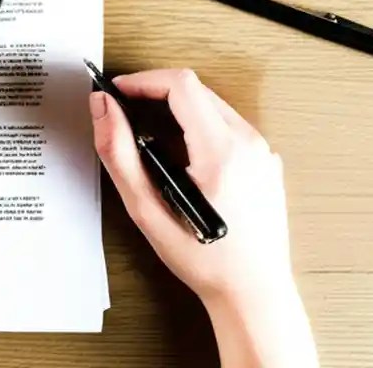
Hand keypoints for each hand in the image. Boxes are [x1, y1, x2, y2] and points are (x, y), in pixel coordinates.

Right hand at [91, 69, 316, 367]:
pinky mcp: (268, 163)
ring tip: (152, 140)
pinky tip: (183, 158)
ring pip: (214, 107)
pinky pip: (230, 128)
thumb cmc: (205, 260)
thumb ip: (119, 152)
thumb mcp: (147, 209)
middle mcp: (249, 144)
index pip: (181, 85)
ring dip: (179, 111)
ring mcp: (264, 152)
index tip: (119, 90)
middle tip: (127, 113)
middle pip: (197, 91)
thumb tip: (104, 109)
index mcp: (221, 151)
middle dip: (157, 94)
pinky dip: (201, 129)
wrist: (253, 292)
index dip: (143, 80)